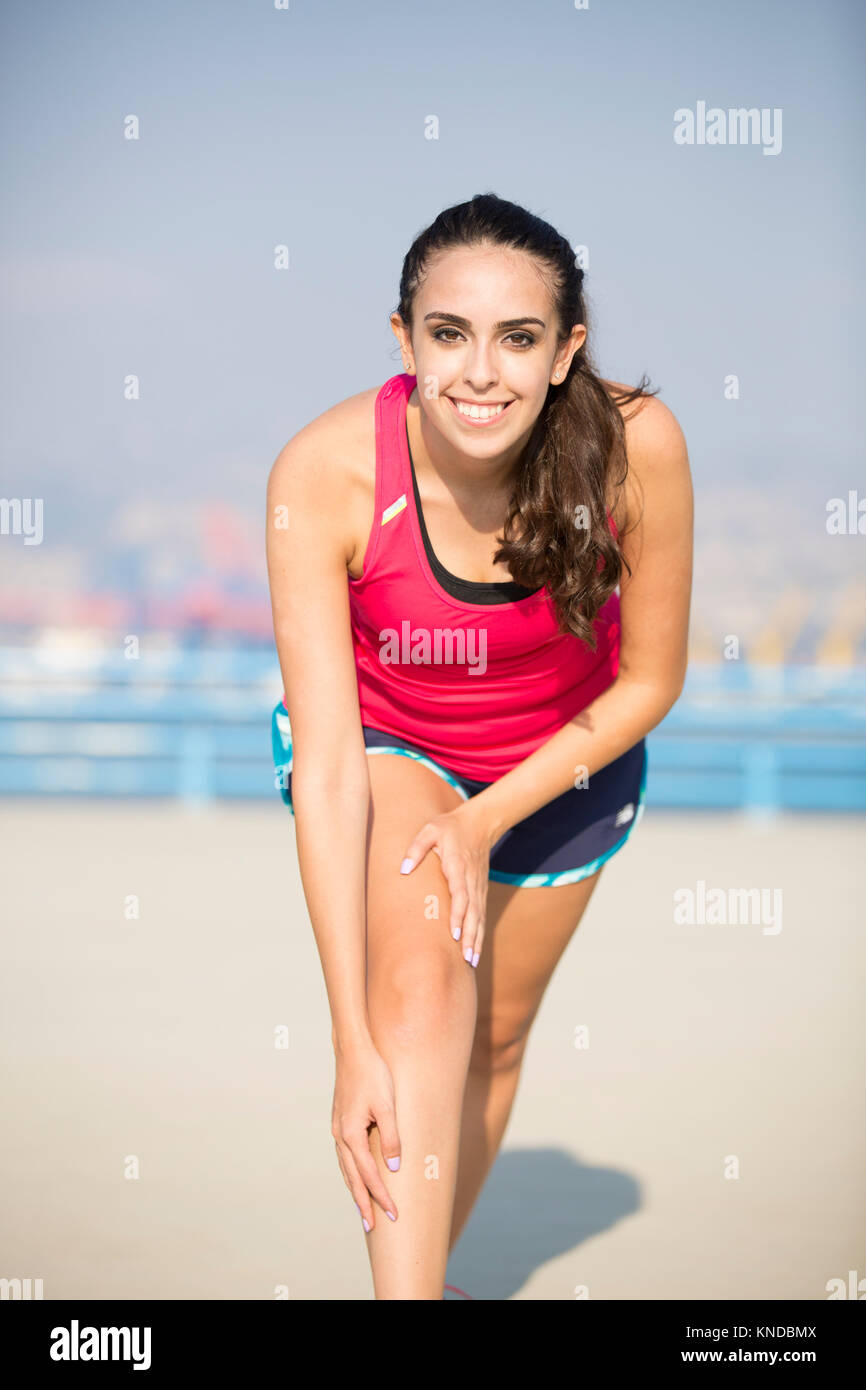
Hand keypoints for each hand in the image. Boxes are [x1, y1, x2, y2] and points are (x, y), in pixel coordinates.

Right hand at [331, 1037, 400, 1232]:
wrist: (352, 1051)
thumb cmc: (373, 1074)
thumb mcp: (388, 1105)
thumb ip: (391, 1137)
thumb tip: (393, 1167)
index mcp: (351, 1134)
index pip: (369, 1175)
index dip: (382, 1196)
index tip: (393, 1214)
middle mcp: (340, 1136)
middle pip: (353, 1178)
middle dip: (364, 1203)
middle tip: (373, 1227)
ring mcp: (337, 1130)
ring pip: (346, 1169)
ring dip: (356, 1191)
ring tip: (364, 1211)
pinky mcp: (340, 1123)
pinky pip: (344, 1157)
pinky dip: (351, 1173)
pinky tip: (356, 1177)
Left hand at [399, 800, 497, 966]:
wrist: (480, 823)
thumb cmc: (450, 827)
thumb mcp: (430, 830)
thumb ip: (416, 848)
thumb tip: (404, 869)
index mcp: (458, 867)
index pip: (460, 895)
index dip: (458, 915)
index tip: (455, 934)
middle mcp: (471, 880)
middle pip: (473, 912)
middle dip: (470, 937)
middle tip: (467, 959)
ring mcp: (478, 887)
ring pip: (479, 917)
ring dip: (476, 939)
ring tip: (472, 962)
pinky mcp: (481, 891)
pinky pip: (481, 915)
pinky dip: (479, 933)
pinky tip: (475, 950)